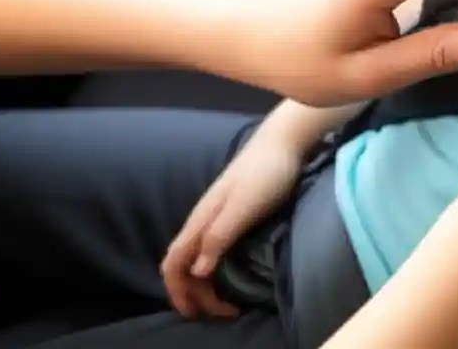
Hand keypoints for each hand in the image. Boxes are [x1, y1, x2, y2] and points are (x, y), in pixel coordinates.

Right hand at [160, 128, 302, 319]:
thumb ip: (219, 236)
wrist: (283, 143)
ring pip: (196, 257)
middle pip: (182, 265)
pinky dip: (214, 268)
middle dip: (192, 294)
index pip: (174, 264)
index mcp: (200, 221)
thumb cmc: (266, 173)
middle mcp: (202, 220)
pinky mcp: (230, 213)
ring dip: (204, 283)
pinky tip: (231, 272)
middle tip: (221, 313)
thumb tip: (198, 270)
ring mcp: (215, 216)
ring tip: (227, 301)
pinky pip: (210, 247)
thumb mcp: (243, 207)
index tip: (198, 314)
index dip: (179, 293)